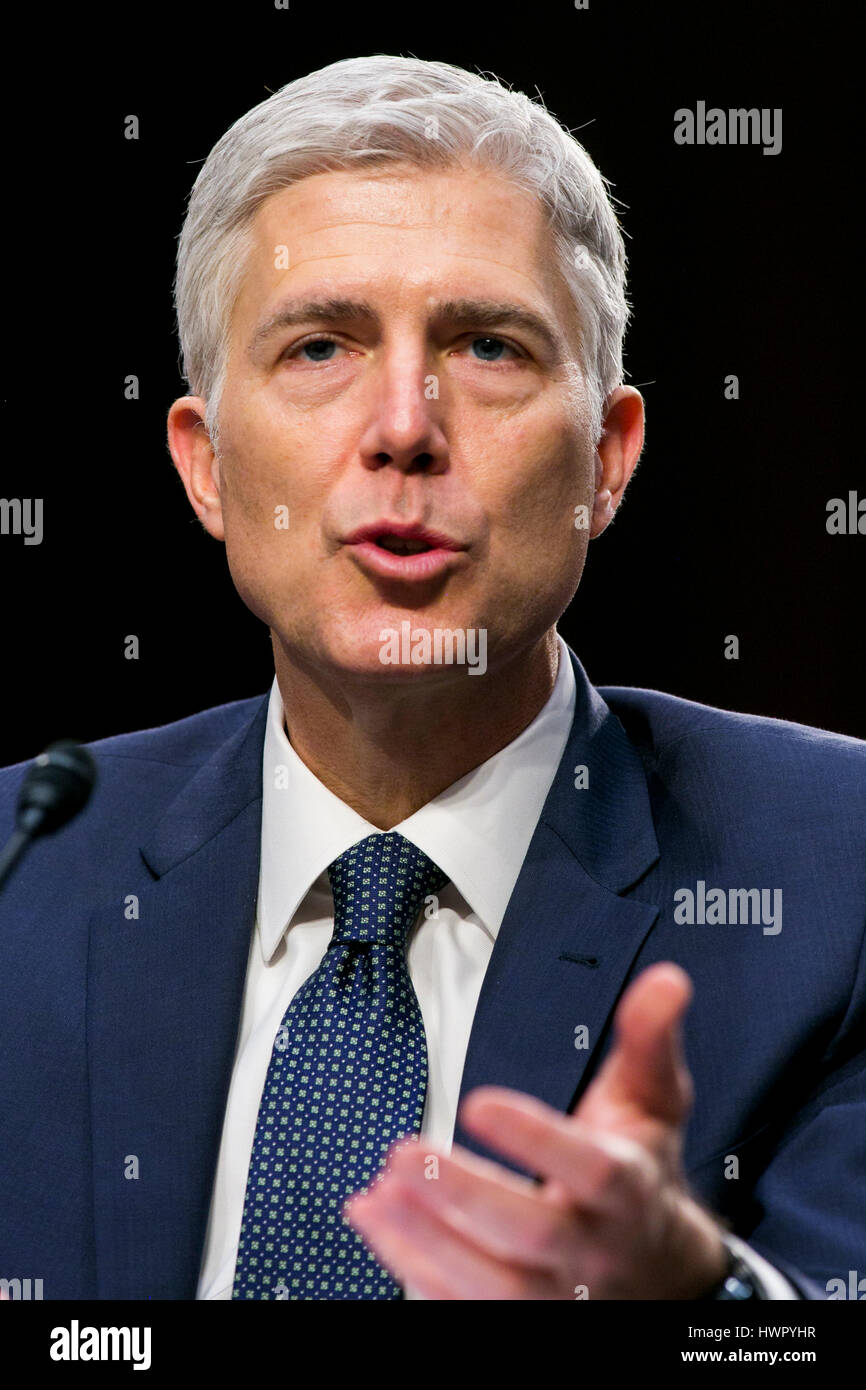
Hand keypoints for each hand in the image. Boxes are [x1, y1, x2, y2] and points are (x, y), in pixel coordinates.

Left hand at [344, 962, 728, 1298]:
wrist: (659, 1270)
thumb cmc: (640, 1173)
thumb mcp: (654, 1101)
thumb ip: (650, 1039)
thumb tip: (664, 981)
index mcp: (628, 1189)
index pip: (593, 1170)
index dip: (536, 1138)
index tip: (480, 1102)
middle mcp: (593, 1249)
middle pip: (533, 1236)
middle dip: (465, 1196)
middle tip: (405, 1154)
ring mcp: (556, 1295)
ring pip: (493, 1287)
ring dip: (428, 1239)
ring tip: (379, 1191)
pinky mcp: (521, 1317)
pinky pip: (462, 1308)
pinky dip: (413, 1268)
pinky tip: (375, 1222)